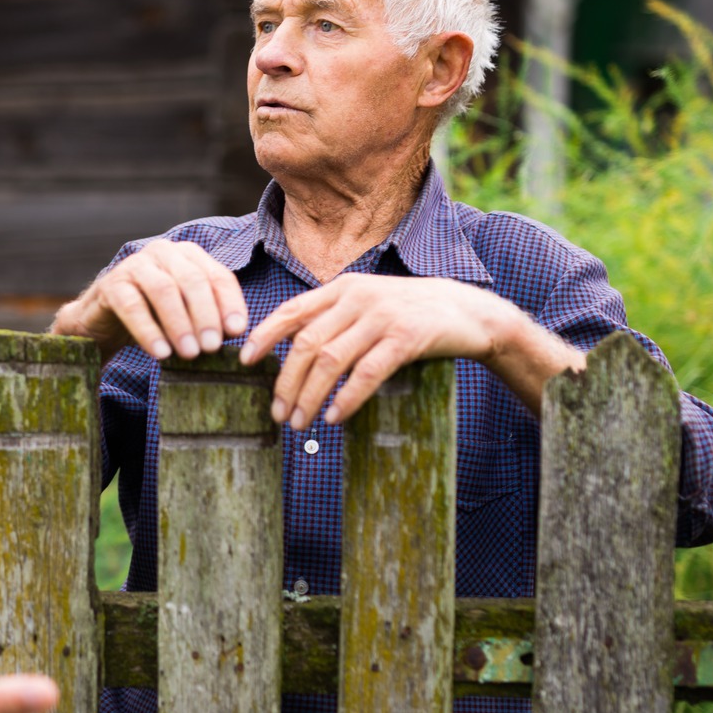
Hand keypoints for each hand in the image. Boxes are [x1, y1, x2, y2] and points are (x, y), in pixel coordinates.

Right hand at [51, 239, 248, 359]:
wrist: (102, 322)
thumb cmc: (153, 317)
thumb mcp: (185, 315)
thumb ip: (209, 317)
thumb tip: (234, 333)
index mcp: (189, 256)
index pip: (218, 276)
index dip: (230, 303)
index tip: (237, 332)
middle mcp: (163, 253)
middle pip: (192, 280)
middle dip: (206, 315)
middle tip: (212, 347)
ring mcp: (135, 265)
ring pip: (163, 289)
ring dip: (179, 323)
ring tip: (189, 353)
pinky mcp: (111, 284)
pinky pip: (132, 306)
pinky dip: (148, 331)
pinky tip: (160, 353)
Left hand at [238, 274, 579, 427]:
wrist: (467, 311)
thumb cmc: (409, 313)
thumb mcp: (367, 305)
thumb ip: (333, 320)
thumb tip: (292, 353)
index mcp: (342, 288)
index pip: (292, 311)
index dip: (265, 337)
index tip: (245, 362)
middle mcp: (357, 298)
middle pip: (306, 344)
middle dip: (286, 383)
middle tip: (278, 414)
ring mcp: (381, 316)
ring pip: (331, 360)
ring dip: (309, 396)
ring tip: (300, 423)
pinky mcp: (405, 338)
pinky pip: (366, 373)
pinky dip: (346, 398)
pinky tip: (334, 417)